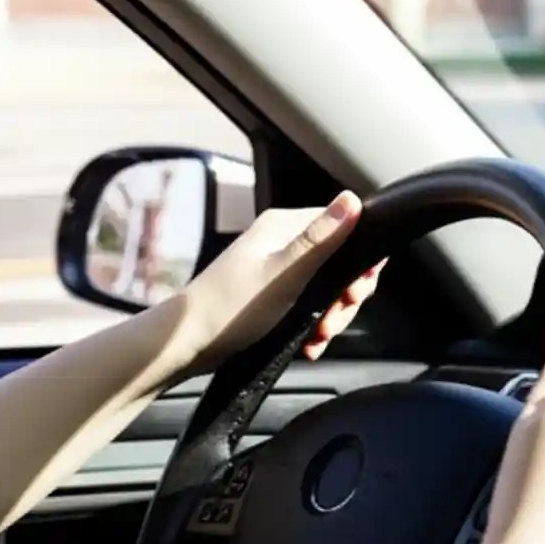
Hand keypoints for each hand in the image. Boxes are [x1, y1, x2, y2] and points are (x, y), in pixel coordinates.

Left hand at [176, 191, 383, 370]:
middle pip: (339, 261)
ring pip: (327, 287)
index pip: (343, 227)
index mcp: (284, 227)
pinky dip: (314, 324)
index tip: (355, 291)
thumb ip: (320, 239)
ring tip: (319, 336)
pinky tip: (309, 342)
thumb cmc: (229, 308)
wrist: (186, 344)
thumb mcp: (284, 274)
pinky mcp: (272, 293)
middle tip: (333, 321)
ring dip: (331, 315)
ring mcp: (276, 268)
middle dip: (345, 297)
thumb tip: (351, 199)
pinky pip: (309, 304)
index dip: (358, 261)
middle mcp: (282, 242)